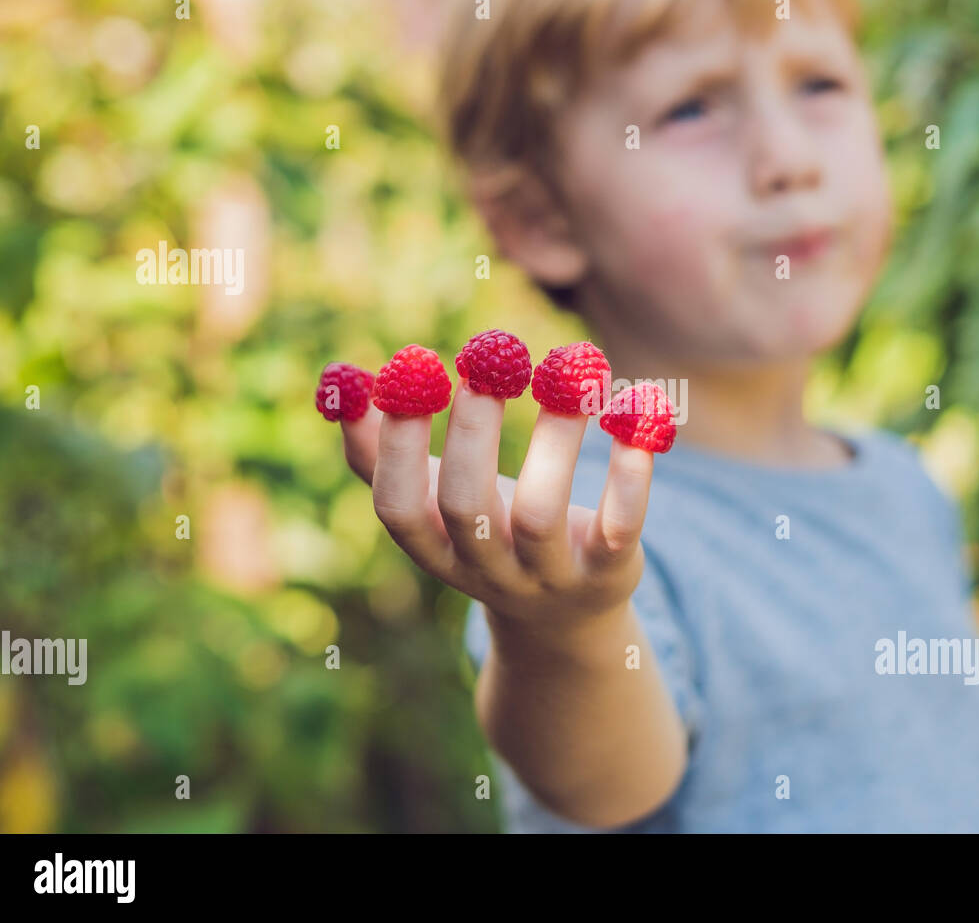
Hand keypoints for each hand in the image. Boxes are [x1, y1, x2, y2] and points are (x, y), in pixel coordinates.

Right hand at [338, 379, 653, 634]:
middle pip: (467, 508)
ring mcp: (548, 577)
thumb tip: (341, 382)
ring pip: (541, 514)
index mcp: (436, 550)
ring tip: (570, 371)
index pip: (398, 509)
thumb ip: (381, 448)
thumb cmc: (488, 532)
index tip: (407, 370)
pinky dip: (628, 474)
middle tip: (489, 360)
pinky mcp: (609, 572)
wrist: (566, 617)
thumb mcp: (435, 500)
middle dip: (473, 432)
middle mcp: (487, 571)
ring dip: (553, 438)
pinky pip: (618, 527)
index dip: (395, 445)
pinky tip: (638, 412)